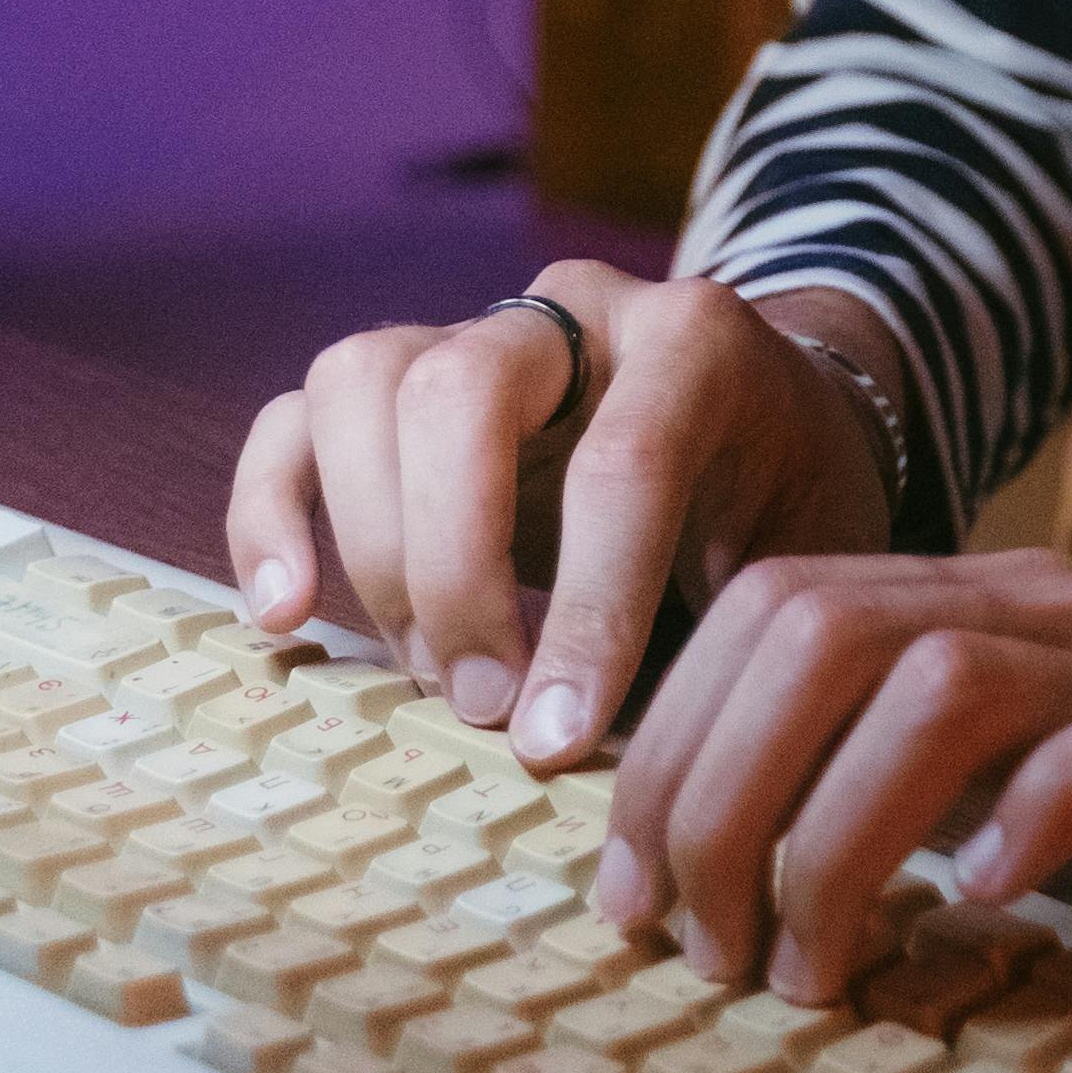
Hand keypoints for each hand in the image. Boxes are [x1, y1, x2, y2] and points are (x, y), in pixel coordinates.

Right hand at [224, 267, 903, 766]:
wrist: (776, 421)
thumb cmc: (786, 505)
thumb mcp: (803, 556)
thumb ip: (734, 630)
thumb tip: (635, 760)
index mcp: (695, 340)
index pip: (623, 461)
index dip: (588, 612)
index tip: (558, 743)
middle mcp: (573, 312)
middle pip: (459, 389)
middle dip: (456, 568)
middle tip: (484, 706)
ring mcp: (473, 332)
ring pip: (362, 381)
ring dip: (374, 546)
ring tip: (427, 672)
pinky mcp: (396, 388)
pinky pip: (294, 421)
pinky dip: (269, 515)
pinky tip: (288, 618)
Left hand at [599, 548, 1071, 1047]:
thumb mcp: (1050, 813)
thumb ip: (921, 804)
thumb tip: (734, 880)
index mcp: (995, 614)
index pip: (770, 610)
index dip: (667, 746)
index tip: (632, 897)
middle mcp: (1055, 608)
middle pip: (811, 629)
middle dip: (709, 795)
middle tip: (696, 949)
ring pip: (921, 677)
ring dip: (824, 833)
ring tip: (808, 970)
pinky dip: (1013, 832)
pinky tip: (983, 923)